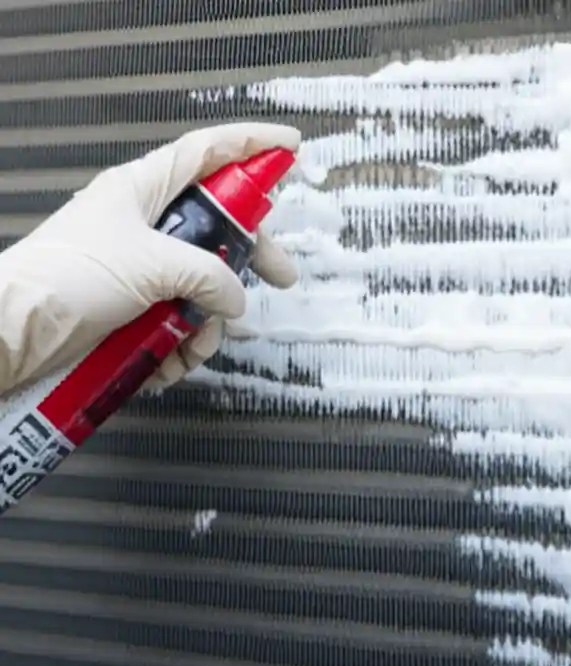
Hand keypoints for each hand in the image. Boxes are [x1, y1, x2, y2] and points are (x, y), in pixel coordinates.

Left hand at [0, 123, 300, 394]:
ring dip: (208, 320)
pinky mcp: (129, 306)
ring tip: (197, 344)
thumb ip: (211, 275)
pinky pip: (175, 320)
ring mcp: (137, 266)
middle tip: (280, 276)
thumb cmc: (67, 278)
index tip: (289, 147)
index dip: (252, 145)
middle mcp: (142, 223)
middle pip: (216, 227)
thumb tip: (236, 297)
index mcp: (142, 189)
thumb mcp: (154, 264)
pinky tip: (172, 362)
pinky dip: (181, 345)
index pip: (208, 152)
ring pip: (200, 285)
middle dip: (248, 258)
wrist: (13, 331)